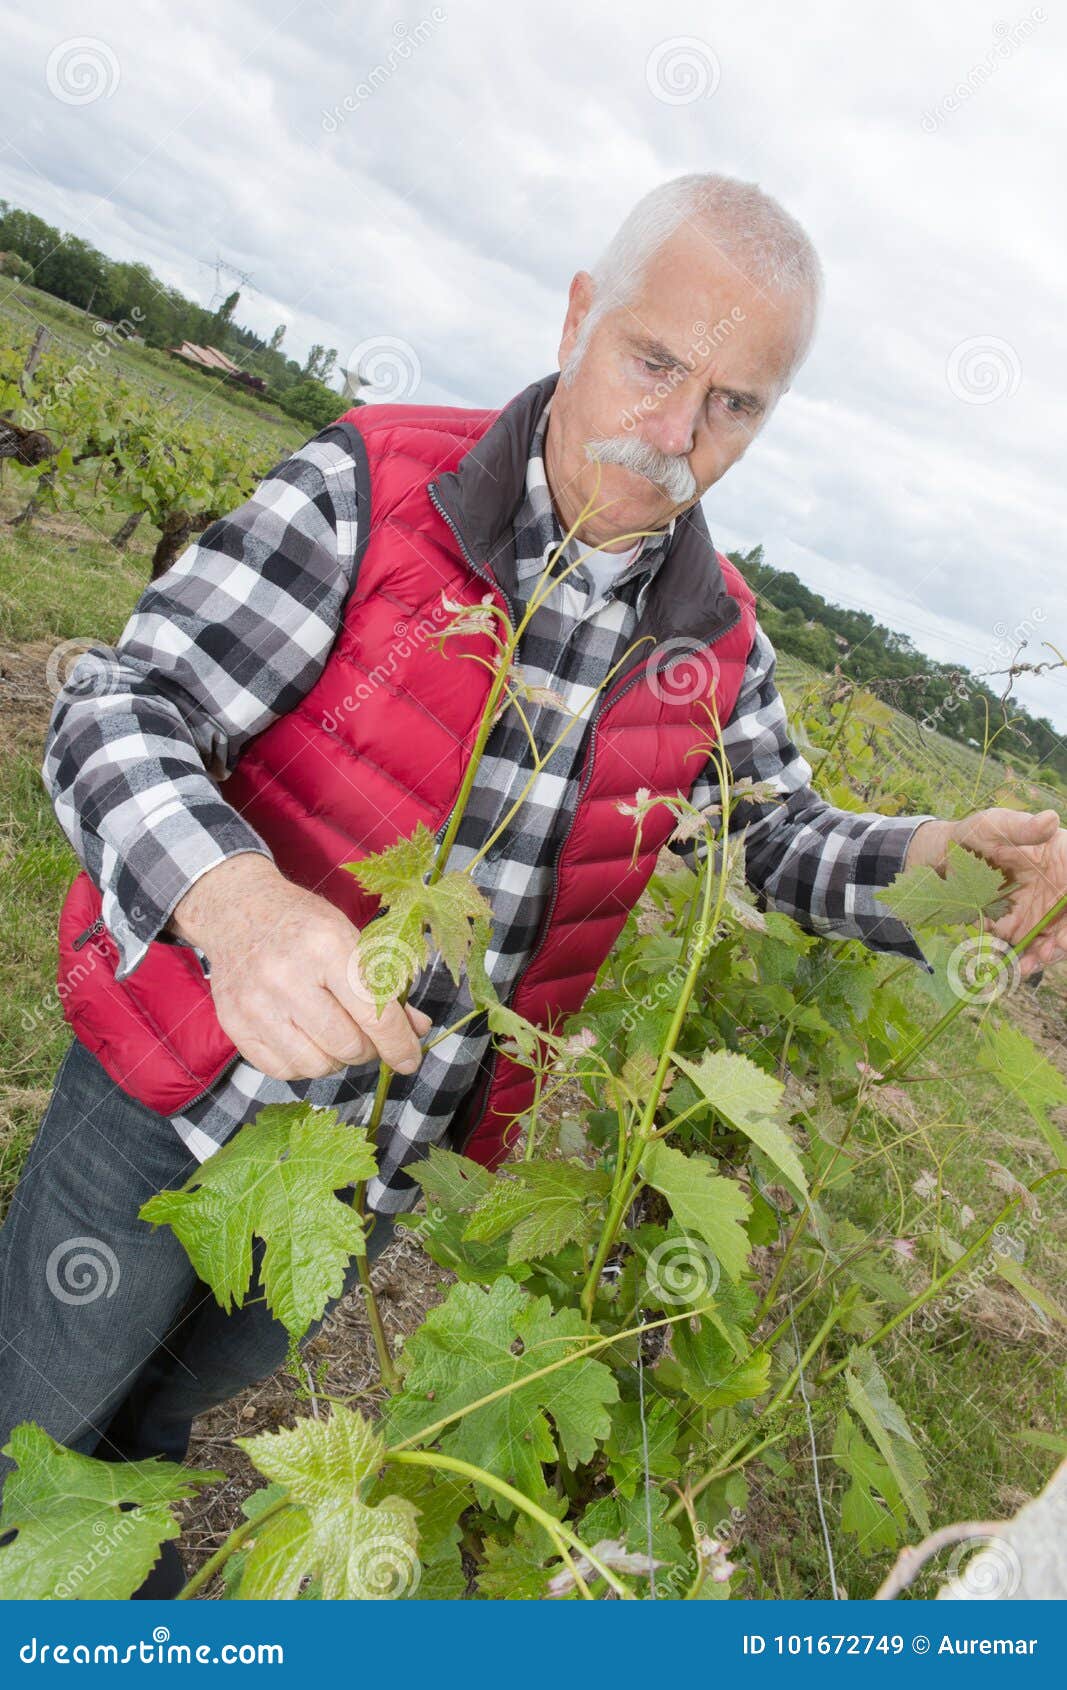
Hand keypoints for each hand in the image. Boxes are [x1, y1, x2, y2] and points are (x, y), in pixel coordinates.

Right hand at [168, 854, 431, 1080]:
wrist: (237, 909)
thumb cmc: (304, 925)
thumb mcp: (350, 939)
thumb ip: (385, 986)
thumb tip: (416, 1031)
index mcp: (326, 947)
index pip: (374, 1014)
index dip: (399, 1045)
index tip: (410, 1060)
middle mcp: (287, 976)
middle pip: (347, 1046)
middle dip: (368, 1049)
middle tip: (367, 1036)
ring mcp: (255, 1002)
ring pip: (316, 1066)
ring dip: (335, 1060)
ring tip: (333, 1035)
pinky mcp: (233, 1022)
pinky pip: (282, 1070)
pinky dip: (302, 1064)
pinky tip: (305, 1039)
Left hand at [906, 808, 1066, 977]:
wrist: (946, 858)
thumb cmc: (976, 834)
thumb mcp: (996, 824)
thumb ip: (1022, 828)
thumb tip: (1050, 819)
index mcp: (1063, 858)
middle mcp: (1059, 888)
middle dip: (1065, 938)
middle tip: (1053, 949)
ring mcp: (1042, 911)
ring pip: (1056, 938)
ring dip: (1048, 954)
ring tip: (1030, 964)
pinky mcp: (1022, 928)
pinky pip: (1031, 948)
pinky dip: (1027, 960)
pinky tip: (1018, 967)